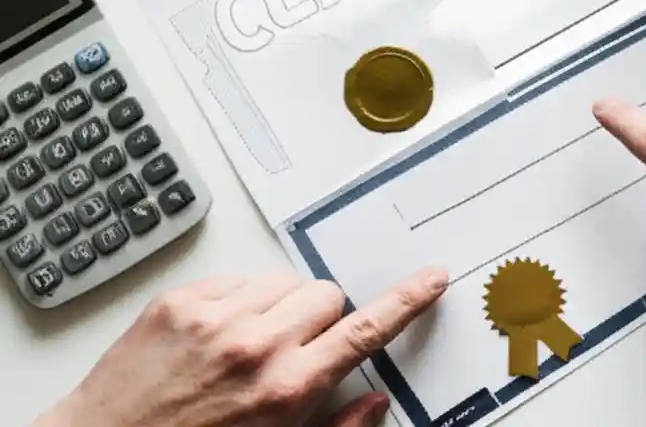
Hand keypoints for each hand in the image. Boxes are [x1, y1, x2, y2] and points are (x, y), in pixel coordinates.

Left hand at [36, 267, 447, 426]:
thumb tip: (373, 401)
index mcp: (288, 388)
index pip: (365, 330)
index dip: (405, 302)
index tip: (429, 280)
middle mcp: (256, 347)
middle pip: (327, 295)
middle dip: (324, 318)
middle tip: (299, 347)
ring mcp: (215, 318)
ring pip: (284, 282)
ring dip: (281, 306)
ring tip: (252, 344)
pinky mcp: (180, 301)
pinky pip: (236, 279)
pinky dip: (238, 301)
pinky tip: (220, 335)